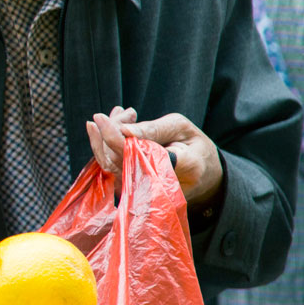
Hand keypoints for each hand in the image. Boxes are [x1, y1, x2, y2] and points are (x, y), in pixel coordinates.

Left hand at [85, 106, 223, 205]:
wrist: (204, 176)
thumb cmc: (194, 147)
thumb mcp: (181, 129)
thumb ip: (153, 130)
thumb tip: (123, 130)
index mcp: (178, 168)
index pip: (135, 155)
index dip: (113, 137)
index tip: (99, 117)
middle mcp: (158, 186)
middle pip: (116, 160)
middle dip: (109, 131)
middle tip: (123, 111)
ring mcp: (143, 192)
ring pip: (109, 165)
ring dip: (105, 137)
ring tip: (118, 114)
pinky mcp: (132, 191)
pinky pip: (112, 168)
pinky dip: (107, 145)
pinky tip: (115, 125)